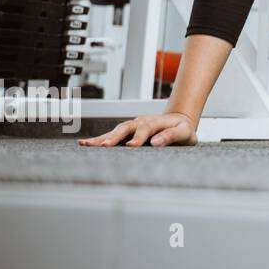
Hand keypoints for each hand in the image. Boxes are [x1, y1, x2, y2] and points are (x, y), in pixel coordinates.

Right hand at [78, 111, 197, 147]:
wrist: (179, 121)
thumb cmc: (182, 129)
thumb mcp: (184, 132)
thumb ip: (171, 135)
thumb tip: (155, 142)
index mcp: (156, 122)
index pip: (146, 128)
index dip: (139, 137)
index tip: (131, 146)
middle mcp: (141, 122)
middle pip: (126, 128)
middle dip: (115, 137)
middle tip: (105, 146)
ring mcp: (132, 126)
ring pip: (115, 131)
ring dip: (102, 137)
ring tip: (87, 144)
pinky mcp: (127, 132)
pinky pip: (111, 135)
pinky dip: (99, 139)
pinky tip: (85, 143)